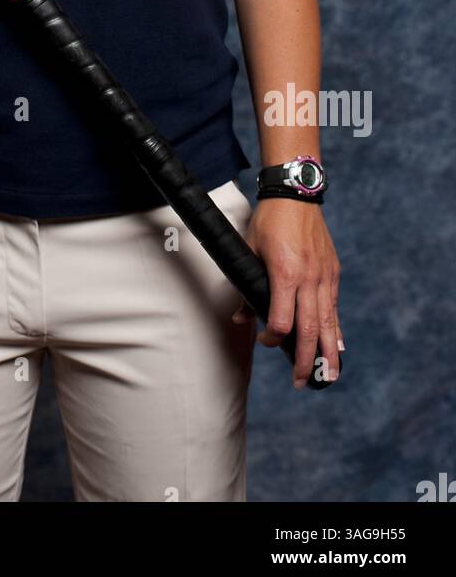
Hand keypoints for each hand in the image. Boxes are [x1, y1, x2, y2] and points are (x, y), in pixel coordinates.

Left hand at [231, 197, 342, 387]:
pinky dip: (336, 330)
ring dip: (328, 353)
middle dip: (305, 359)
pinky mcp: (332, 272)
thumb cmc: (269, 221)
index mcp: (285, 274)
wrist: (296, 194)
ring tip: (329, 377)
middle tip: (300, 382)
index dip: (272, 338)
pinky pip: (334, 307)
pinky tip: (337, 347)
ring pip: (328, 323)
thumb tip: (240, 316)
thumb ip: (246, 284)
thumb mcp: (250, 249)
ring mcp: (324, 276)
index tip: (264, 341)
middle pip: (309, 329)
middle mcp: (308, 279)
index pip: (282, 320)